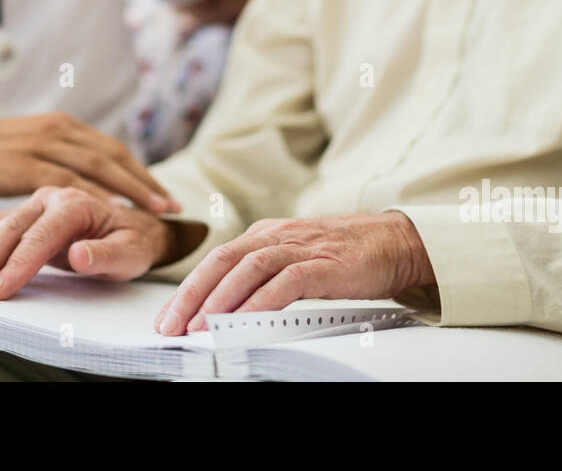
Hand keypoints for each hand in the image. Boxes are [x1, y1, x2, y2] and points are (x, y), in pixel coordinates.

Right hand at [0, 112, 181, 213]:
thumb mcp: (23, 149)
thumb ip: (52, 160)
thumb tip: (80, 181)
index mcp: (59, 126)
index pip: (109, 149)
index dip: (139, 171)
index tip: (164, 193)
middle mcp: (55, 130)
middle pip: (112, 156)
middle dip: (145, 182)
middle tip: (173, 206)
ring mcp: (39, 145)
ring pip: (95, 167)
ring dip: (129, 190)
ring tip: (154, 213)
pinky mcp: (20, 165)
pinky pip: (63, 182)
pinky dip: (90, 197)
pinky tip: (107, 214)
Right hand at [0, 186, 174, 297]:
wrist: (136, 228)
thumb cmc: (134, 242)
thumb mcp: (131, 253)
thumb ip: (106, 255)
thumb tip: (78, 254)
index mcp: (76, 201)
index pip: (41, 235)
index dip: (18, 264)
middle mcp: (48, 197)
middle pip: (8, 229)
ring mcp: (30, 205)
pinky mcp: (18, 218)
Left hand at [152, 212, 435, 335]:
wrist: (393, 240)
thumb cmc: (344, 253)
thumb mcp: (294, 257)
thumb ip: (262, 275)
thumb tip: (226, 307)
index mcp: (265, 234)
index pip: (215, 260)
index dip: (188, 289)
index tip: (168, 317)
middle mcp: (276, 236)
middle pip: (222, 261)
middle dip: (191, 295)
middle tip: (171, 325)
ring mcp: (301, 248)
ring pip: (248, 268)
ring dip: (219, 299)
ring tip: (199, 325)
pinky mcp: (324, 265)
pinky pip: (286, 282)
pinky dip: (261, 300)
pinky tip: (244, 319)